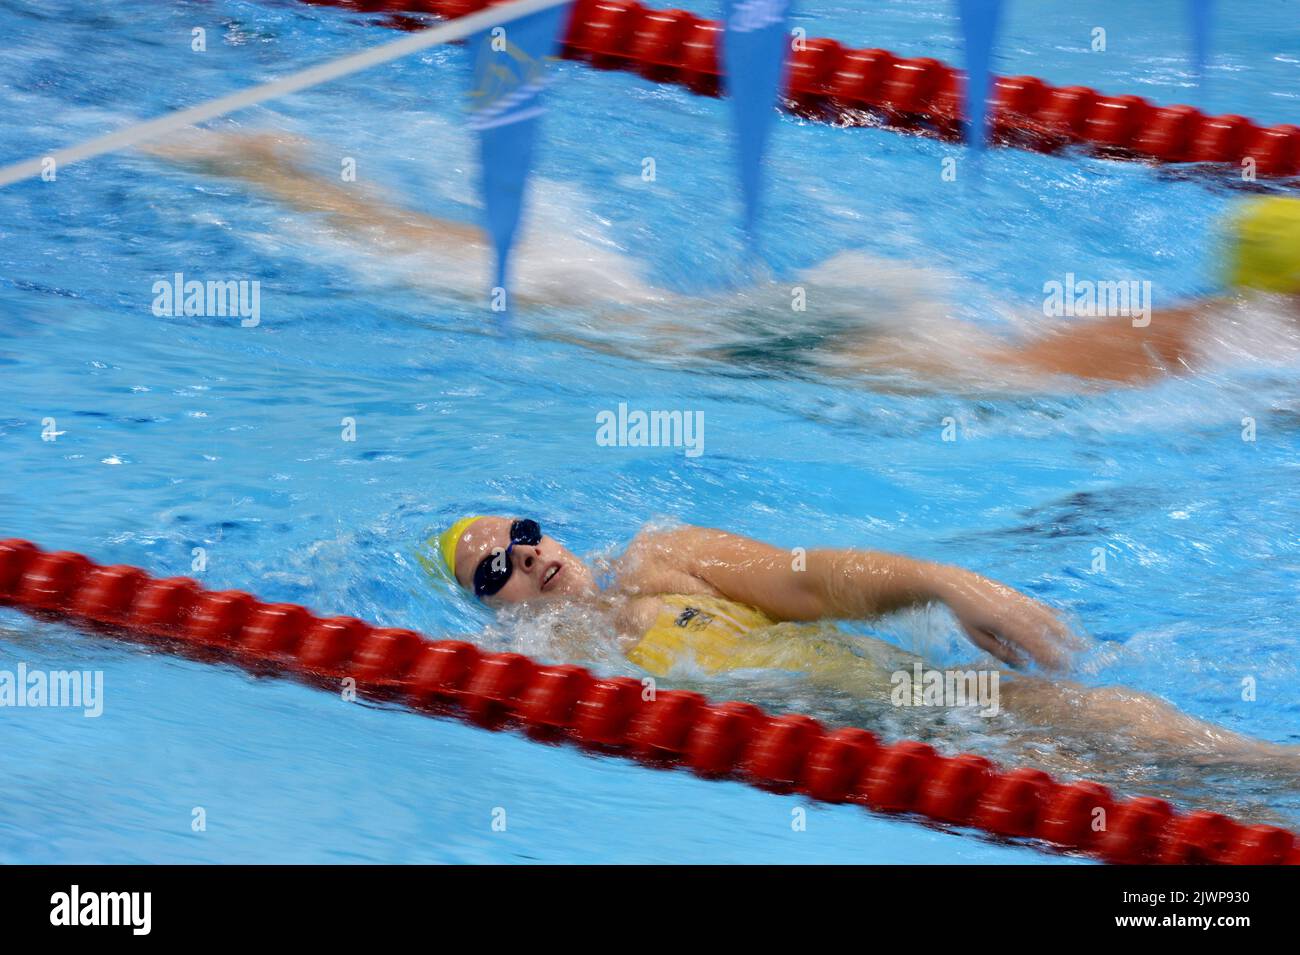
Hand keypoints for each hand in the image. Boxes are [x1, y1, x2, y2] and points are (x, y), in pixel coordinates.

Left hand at [935, 569, 1081, 670]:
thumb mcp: (977, 638)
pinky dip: (1053, 614)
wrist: (959, 584)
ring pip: (1047, 618)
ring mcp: (1020, 601)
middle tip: (1073, 663)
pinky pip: (1040, 605)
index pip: (1031, 643)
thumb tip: (1023, 664)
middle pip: (1044, 632)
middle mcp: (1016, 611)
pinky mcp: (1020, 595)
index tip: (1058, 670)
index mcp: (1004, 623)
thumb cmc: (965, 615)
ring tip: (1079, 644)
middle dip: (1060, 649)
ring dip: (1064, 632)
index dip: (1046, 657)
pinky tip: (1063, 620)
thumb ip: (1000, 651)